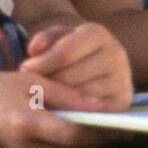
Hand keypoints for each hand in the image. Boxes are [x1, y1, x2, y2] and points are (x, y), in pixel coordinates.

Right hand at [0, 69, 113, 147]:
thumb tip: (99, 106)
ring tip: (101, 131)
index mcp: (26, 123)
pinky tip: (81, 139)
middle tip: (120, 127)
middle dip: (100, 140)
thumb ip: (66, 95)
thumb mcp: (32, 80)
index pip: (72, 133)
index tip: (122, 123)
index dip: (100, 131)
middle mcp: (26, 147)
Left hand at [18, 21, 133, 111]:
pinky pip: (93, 112)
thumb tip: (34, 51)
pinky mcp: (123, 101)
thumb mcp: (58, 38)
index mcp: (98, 34)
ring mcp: (122, 78)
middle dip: (49, 84)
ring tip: (45, 100)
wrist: (98, 66)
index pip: (65, 53)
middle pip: (71, 77)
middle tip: (32, 90)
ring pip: (81, 96)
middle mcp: (116, 54)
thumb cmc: (72, 51)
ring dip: (59, 101)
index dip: (42, 64)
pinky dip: (76, 113)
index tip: (24, 70)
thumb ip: (44, 39)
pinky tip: (62, 110)